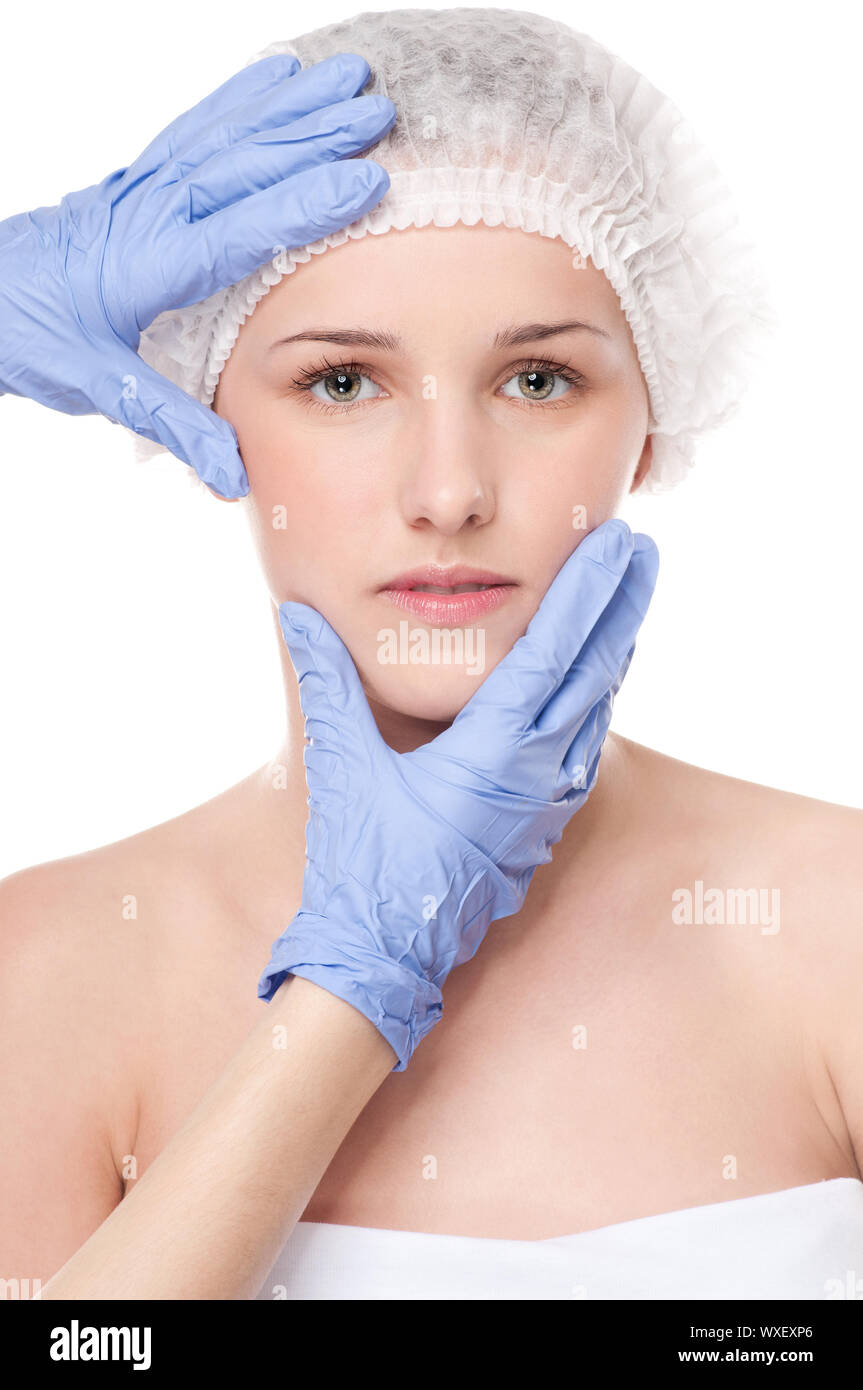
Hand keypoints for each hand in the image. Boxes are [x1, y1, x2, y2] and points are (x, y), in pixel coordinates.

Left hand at [0, 53, 394, 498]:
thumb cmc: (32, 334)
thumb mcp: (99, 386)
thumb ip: (174, 424)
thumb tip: (233, 474)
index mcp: (150, 264)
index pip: (241, 229)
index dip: (305, 205)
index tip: (364, 182)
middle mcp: (153, 212)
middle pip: (245, 165)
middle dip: (316, 137)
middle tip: (379, 114)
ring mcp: (147, 186)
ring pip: (230, 135)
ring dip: (293, 107)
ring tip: (349, 78)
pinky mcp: (141, 178)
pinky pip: (199, 126)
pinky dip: (242, 96)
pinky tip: (278, 75)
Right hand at [258, 519, 658, 1069]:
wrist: (383, 955)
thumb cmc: (363, 864)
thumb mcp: (343, 763)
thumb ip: (327, 681)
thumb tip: (297, 613)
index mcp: (492, 753)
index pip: (553, 653)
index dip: (588, 593)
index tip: (617, 545)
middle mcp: (535, 776)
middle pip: (595, 673)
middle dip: (621, 606)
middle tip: (643, 552)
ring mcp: (546, 806)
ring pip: (597, 712)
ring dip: (614, 651)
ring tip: (629, 600)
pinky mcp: (543, 828)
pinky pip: (586, 750)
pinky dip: (597, 702)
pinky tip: (599, 683)